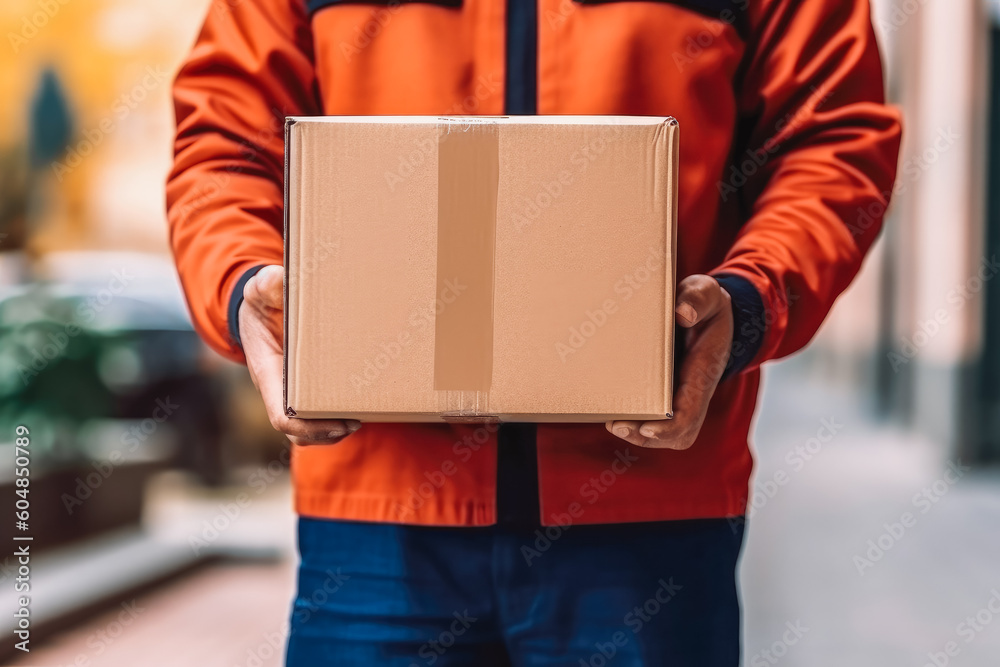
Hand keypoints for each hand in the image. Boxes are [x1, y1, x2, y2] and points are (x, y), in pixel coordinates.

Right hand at [239, 265, 360, 444]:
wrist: (262, 308)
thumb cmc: (262, 302)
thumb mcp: (260, 289)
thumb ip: (267, 284)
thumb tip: (278, 279)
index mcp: (268, 372)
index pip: (281, 415)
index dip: (307, 425)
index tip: (335, 422)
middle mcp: (278, 390)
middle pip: (297, 430)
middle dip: (325, 434)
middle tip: (355, 422)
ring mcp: (290, 393)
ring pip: (307, 430)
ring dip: (332, 432)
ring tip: (361, 419)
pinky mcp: (305, 389)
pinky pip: (316, 417)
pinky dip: (334, 420)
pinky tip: (359, 409)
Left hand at [606, 274, 732, 449]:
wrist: (707, 311)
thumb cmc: (705, 304)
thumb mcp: (706, 292)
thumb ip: (698, 299)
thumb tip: (682, 314)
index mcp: (703, 372)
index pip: (691, 412)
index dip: (670, 426)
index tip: (647, 427)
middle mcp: (693, 391)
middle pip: (678, 433)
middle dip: (647, 436)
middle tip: (616, 425)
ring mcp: (680, 395)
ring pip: (665, 431)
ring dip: (638, 433)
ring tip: (611, 422)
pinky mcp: (664, 392)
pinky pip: (653, 417)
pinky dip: (634, 420)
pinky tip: (610, 409)